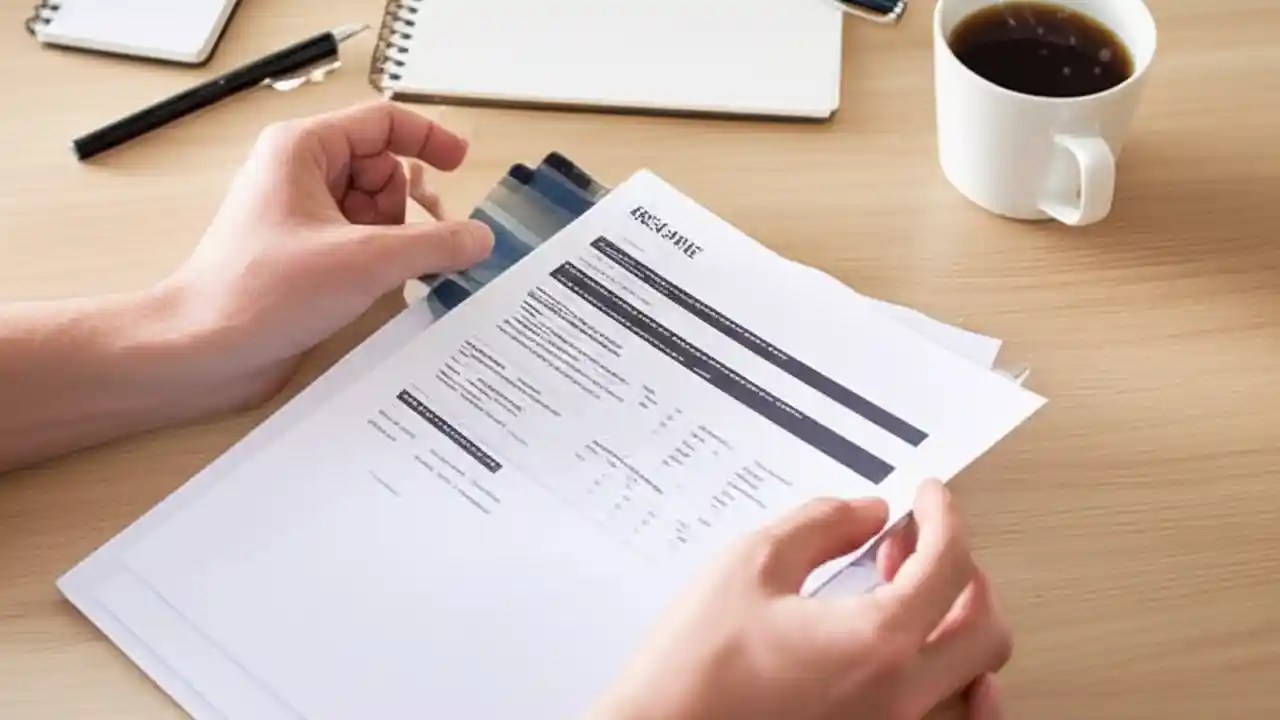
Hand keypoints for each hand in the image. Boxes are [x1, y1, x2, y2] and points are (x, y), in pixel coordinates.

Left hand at [156, 100, 493, 408]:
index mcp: (303, 150)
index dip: (429, 139)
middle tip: (418, 245)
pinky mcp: (305, 257)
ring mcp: (302, 218)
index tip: (462, 165)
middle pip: (385, 171)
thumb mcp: (366, 261)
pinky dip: (381, 263)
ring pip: (377, 212)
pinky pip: (362, 244)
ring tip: (391, 274)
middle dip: (410, 208)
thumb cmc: (260, 292)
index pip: (383, 122)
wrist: (203, 351)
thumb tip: (480, 238)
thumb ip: (436, 244)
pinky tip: (382, 290)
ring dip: (398, 241)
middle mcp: (301, 176)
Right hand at [593, 480, 1011, 719]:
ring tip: (910, 594)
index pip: (950, 564)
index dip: (944, 516)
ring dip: (959, 625)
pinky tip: (922, 664)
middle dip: (962, 571)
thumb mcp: (751, 565)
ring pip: (973, 679)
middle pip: (985, 626)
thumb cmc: (694, 669)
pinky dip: (955, 688)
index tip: (928, 498)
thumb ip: (819, 526)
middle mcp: (900, 697)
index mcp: (878, 642)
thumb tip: (864, 512)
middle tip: (918, 542)